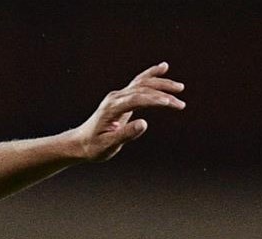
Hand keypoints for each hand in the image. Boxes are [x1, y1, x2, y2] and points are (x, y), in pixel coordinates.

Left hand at [70, 63, 185, 162]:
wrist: (81, 143)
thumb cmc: (94, 147)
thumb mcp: (109, 145)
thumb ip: (126, 134)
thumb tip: (144, 124)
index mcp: (111, 108)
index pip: (136, 99)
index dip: (153, 100)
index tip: (169, 103)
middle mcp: (115, 98)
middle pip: (142, 89)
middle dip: (163, 94)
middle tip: (181, 104)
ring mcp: (118, 95)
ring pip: (142, 83)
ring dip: (161, 84)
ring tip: (179, 88)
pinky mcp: (122, 97)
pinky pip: (138, 83)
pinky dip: (151, 75)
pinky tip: (163, 68)